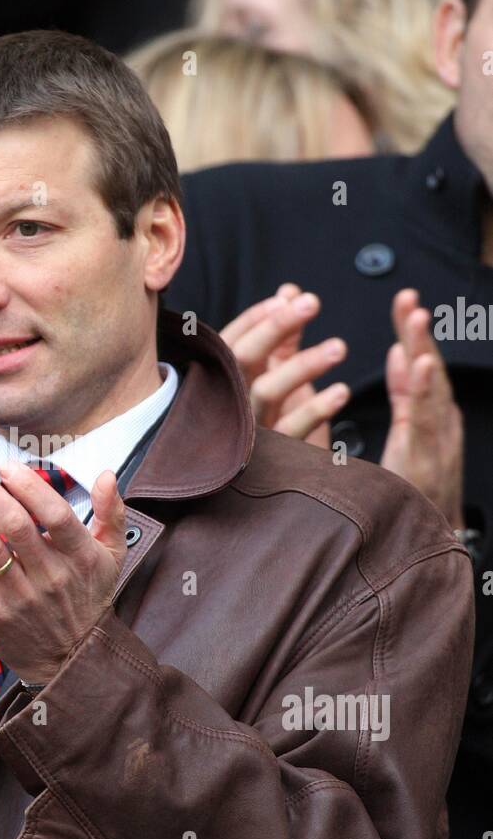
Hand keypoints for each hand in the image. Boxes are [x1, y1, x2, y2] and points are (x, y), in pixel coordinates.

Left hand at [0, 455, 126, 685]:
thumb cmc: (87, 597)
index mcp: (79, 555)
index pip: (56, 515)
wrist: (72, 660)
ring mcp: (20, 597)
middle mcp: (50, 575)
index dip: (30, 488)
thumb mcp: (111, 556)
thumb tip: (105, 473)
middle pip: (15, 526)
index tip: (5, 465)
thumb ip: (111, 513)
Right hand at [221, 284, 349, 445]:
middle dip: (276, 327)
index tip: (287, 298)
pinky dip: (316, 410)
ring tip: (339, 347)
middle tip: (311, 302)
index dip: (257, 319)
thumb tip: (289, 291)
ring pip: (266, 392)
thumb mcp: (271, 374)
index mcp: (223, 382)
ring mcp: (247, 431)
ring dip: (303, 366)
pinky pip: (292, 431)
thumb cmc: (266, 421)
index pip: (230, 342)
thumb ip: (279, 336)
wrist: (258, 489)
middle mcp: (228, 404)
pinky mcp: (270, 460)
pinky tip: (340, 392)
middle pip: (243, 360)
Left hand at [380, 289, 463, 527]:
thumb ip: (406, 394)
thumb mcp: (408, 430)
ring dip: (423, 349)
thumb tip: (399, 353)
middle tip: (408, 299)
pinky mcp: (427, 457)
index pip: (419, 363)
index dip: (411, 332)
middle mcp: (439, 421)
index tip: (403, 301)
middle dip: (418, 332)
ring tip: (415, 317)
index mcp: (428, 412)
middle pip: (428, 367)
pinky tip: (421, 364)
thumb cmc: (416, 489)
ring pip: (431, 387)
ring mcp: (437, 439)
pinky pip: (426, 419)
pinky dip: (425, 389)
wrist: (433, 540)